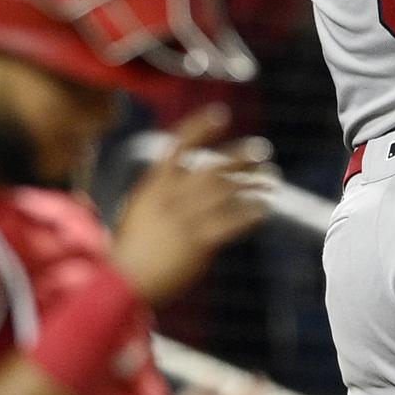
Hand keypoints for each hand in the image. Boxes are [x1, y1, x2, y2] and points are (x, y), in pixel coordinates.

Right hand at [109, 108, 276, 303]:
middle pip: (214, 165)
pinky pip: (234, 220)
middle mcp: (171, 195)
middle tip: (263, 151)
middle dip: (242, 155)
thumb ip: (161, 194)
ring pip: (229, 191)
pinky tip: (264, 208)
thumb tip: (184, 183)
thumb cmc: (130, 249)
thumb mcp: (138, 210)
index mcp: (153, 183)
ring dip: (254, 183)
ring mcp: (186, 217)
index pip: (179, 144)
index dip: (201, 126)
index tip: (222, 114)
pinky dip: (252, 212)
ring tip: (271, 181)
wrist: (122, 281)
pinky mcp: (200, 240)